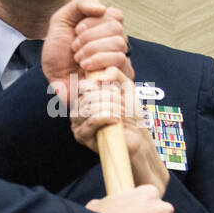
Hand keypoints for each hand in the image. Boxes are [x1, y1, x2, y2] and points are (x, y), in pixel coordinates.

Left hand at [42, 0, 132, 102]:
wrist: (53, 81)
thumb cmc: (58, 54)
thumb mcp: (61, 21)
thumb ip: (79, 5)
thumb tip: (102, 7)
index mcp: (107, 29)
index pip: (116, 15)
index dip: (94, 20)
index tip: (77, 30)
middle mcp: (117, 44)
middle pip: (116, 28)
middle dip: (88, 37)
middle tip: (74, 48)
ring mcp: (121, 61)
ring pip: (118, 43)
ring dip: (91, 50)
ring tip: (79, 60)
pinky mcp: (122, 78)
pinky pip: (120, 60)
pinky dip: (99, 61)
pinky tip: (86, 69)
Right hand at [72, 67, 169, 193]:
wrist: (136, 138)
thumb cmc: (131, 114)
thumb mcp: (126, 88)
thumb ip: (116, 74)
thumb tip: (102, 74)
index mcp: (84, 97)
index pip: (85, 84)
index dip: (103, 86)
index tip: (118, 93)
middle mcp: (77, 109)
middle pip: (87, 95)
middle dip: (108, 97)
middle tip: (122, 105)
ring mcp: (77, 123)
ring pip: (88, 106)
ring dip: (109, 107)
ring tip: (121, 113)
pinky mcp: (82, 136)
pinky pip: (91, 121)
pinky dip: (106, 117)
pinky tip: (117, 120)